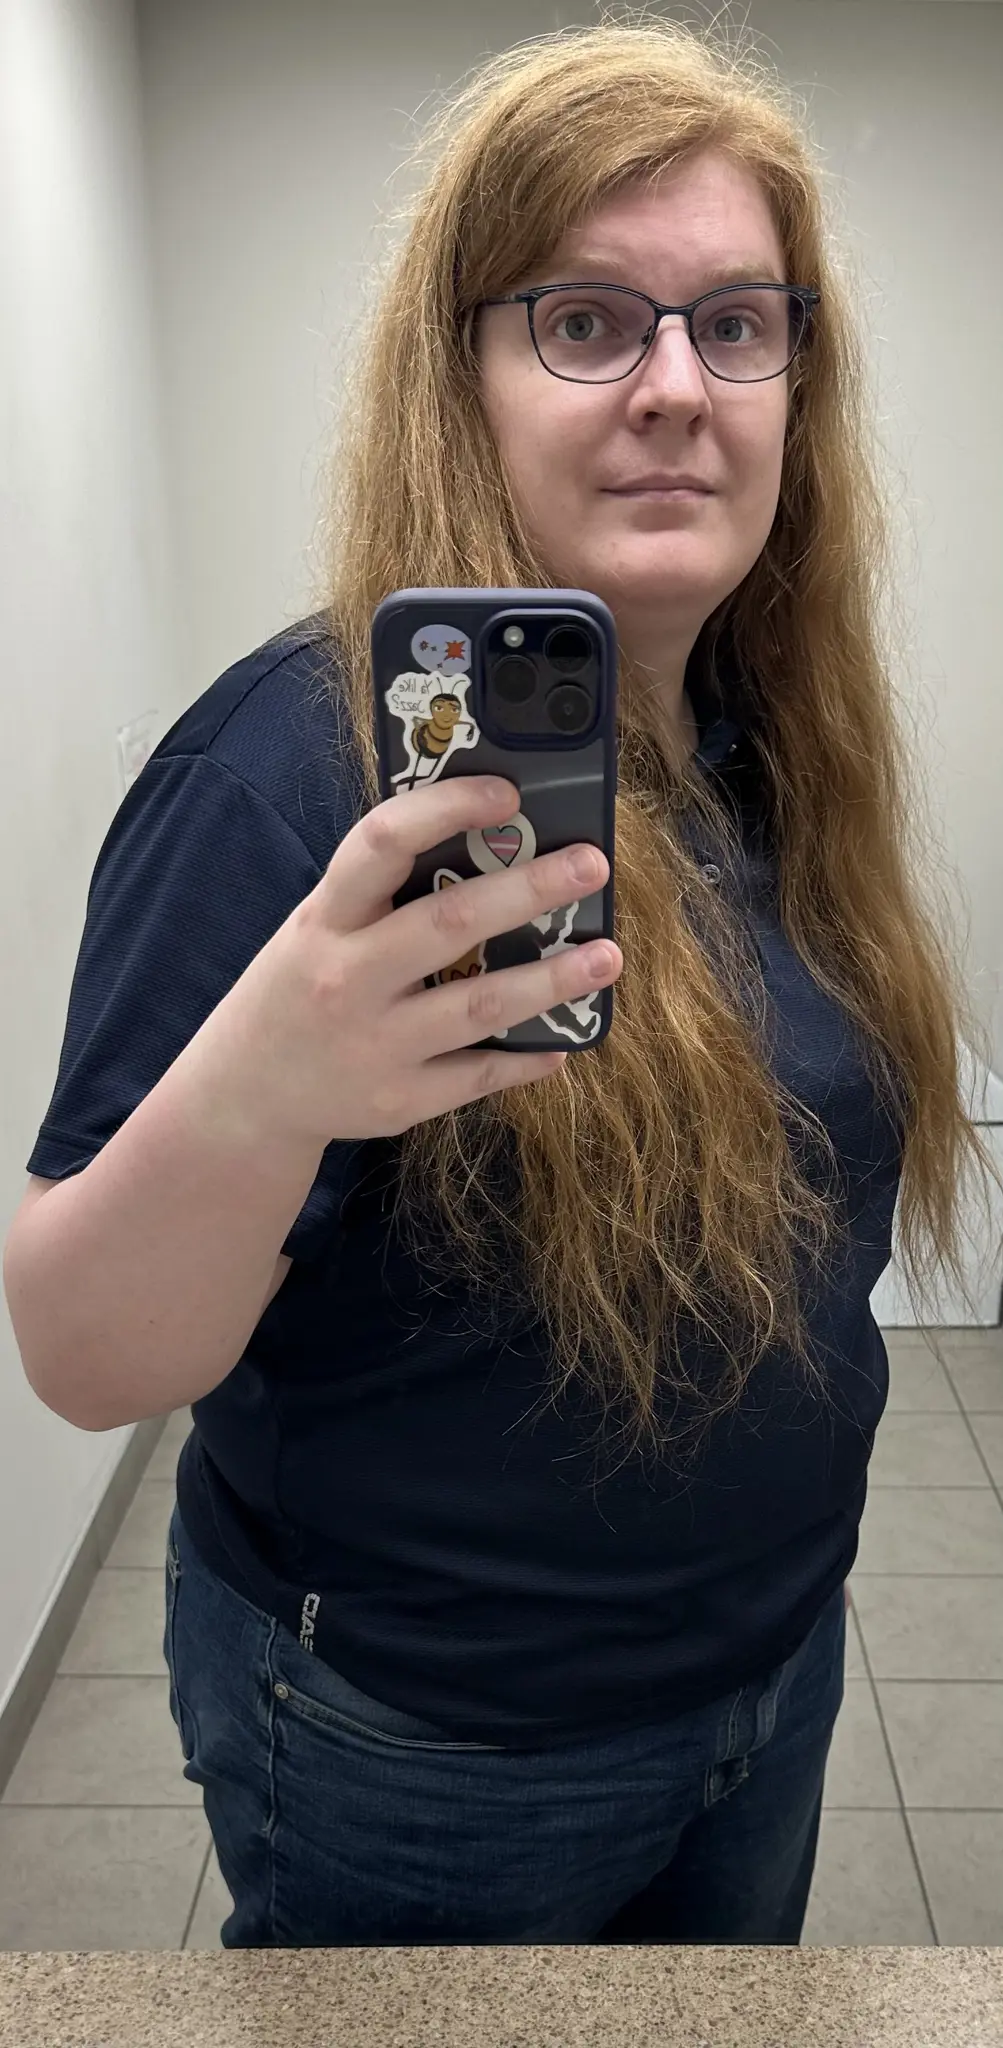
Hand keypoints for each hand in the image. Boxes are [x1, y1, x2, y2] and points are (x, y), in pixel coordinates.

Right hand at [195, 775, 621, 1147]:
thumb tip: (488, 840)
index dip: (446, 809)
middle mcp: (347, 979)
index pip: (381, 843)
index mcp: (326, 919)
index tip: (507, 793)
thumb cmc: (299, 989)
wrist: (246, 1095)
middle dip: (529, 890)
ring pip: (480, 1005)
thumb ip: (383, 893)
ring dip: (552, 980)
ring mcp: (374, 1045)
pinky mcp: (399, 1101)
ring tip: (607, 956)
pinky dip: (529, 1059)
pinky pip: (479, 1075)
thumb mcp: (319, 928)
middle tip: (592, 865)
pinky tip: (566, 1041)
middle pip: (449, 923)